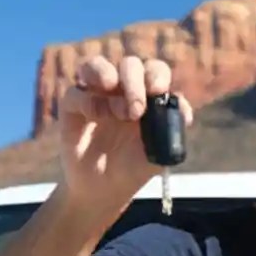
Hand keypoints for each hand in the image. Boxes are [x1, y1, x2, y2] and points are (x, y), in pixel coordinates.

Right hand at [57, 55, 194, 207]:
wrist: (102, 190)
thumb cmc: (133, 168)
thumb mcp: (158, 155)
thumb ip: (172, 132)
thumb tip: (184, 112)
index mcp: (147, 96)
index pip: (154, 71)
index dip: (156, 75)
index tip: (158, 90)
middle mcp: (121, 90)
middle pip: (129, 65)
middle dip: (134, 81)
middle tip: (135, 110)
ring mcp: (95, 95)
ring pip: (97, 65)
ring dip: (106, 76)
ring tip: (114, 109)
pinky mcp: (72, 106)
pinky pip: (75, 92)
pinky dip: (88, 101)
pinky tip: (94, 118)